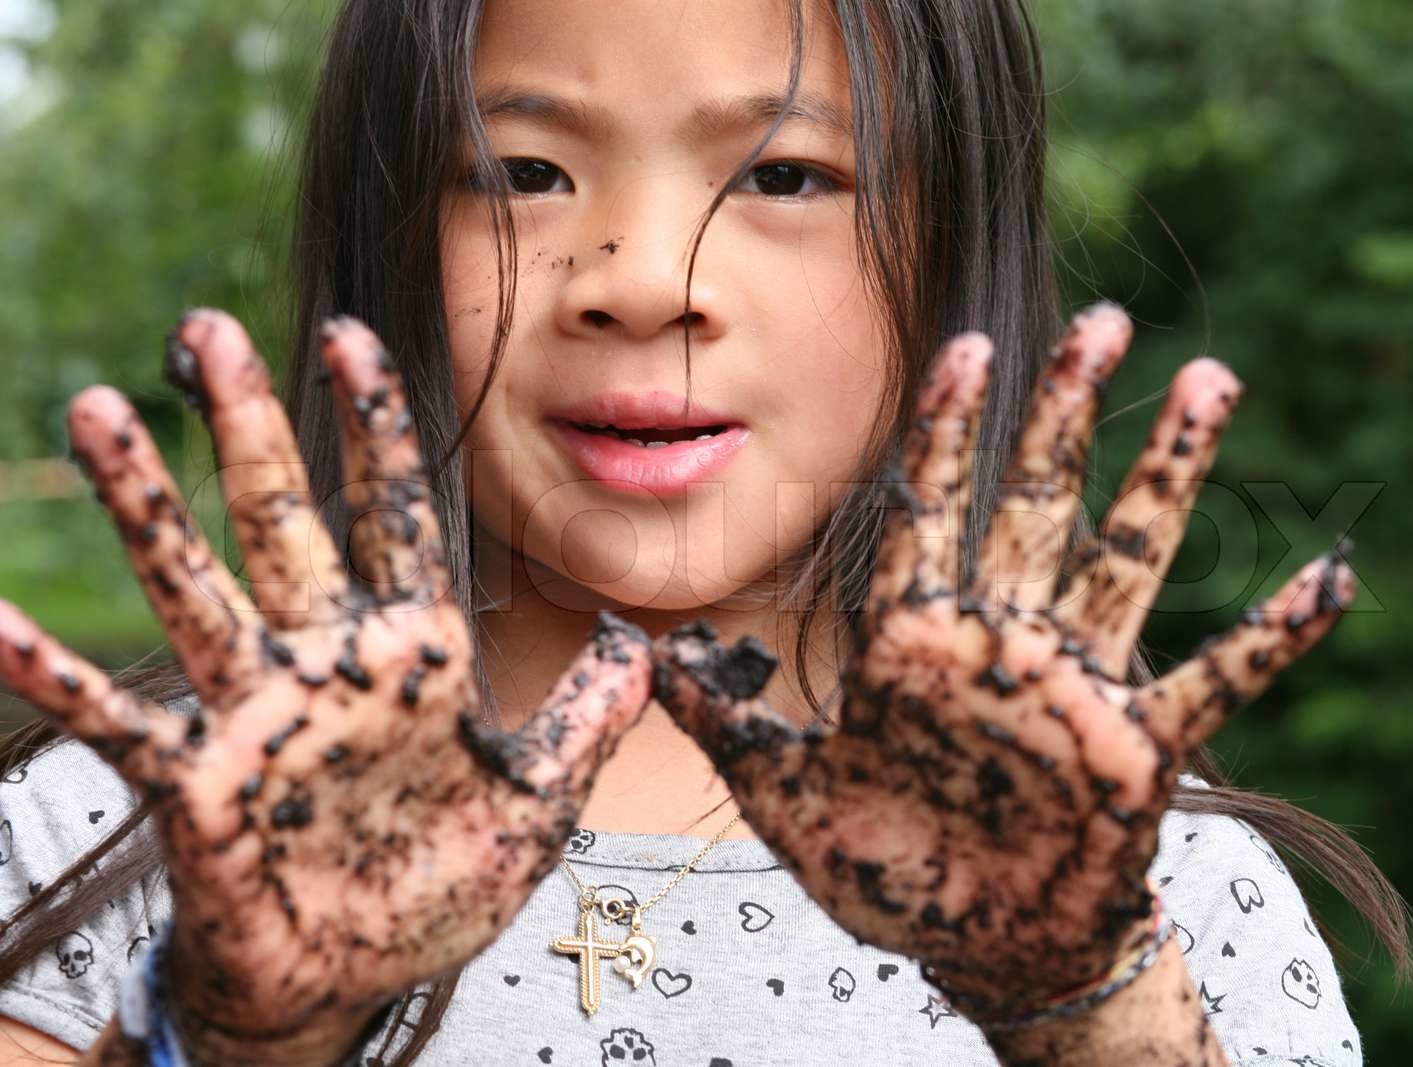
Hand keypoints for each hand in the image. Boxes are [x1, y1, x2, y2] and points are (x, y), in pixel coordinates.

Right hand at [0, 310, 651, 1062]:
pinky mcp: (197, 785)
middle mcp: (326, 663)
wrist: (355, 983)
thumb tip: (645, 646)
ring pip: (194, 589)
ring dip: (145, 506)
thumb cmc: (433, 889)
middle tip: (208, 330)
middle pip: (282, 522)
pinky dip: (52, 678)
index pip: (396, 518)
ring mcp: (254, 716)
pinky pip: (119, 722)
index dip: (376, 433)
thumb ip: (586, 721)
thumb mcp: (538, 804)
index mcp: (411, 655)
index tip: (352, 340)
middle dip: (248, 430)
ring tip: (100, 412)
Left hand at [650, 304, 1353, 1019]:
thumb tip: (646, 648)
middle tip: (1103, 322)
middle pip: (1038, 502)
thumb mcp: (787, 792)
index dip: (949, 432)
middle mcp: (1004, 640)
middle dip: (1064, 414)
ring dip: (1169, 475)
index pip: (934, 510)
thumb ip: (727, 715)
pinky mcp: (1137, 748)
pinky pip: (1215, 680)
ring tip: (1210, 378)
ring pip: (1130, 556)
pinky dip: (1271, 637)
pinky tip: (1328, 579)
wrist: (978, 944)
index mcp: (920, 641)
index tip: (968, 348)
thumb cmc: (889, 867)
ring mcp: (1077, 685)